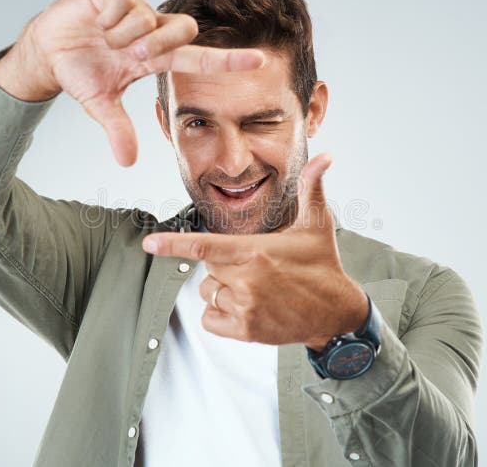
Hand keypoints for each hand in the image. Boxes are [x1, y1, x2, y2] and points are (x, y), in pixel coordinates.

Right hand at [0, 0, 265, 166]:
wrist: (48, 49)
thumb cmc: (81, 73)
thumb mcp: (100, 104)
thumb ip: (119, 130)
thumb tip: (127, 163)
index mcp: (156, 58)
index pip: (200, 59)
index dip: (229, 61)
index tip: (261, 61)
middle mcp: (152, 31)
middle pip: (184, 30)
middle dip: (159, 46)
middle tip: (132, 57)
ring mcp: (135, 10)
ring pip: (150, 18)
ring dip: (126, 36)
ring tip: (106, 41)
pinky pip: (125, 3)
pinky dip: (108, 18)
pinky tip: (98, 23)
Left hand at [141, 153, 369, 349]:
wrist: (336, 312)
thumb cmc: (323, 265)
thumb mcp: (317, 224)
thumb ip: (311, 188)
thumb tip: (324, 157)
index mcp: (256, 251)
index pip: (205, 246)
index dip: (173, 245)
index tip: (149, 244)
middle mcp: (247, 280)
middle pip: (208, 268)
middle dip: (223, 266)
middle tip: (254, 267)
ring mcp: (245, 307)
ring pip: (208, 293)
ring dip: (223, 290)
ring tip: (256, 289)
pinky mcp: (245, 330)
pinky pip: (210, 319)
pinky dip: (221, 315)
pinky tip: (248, 308)